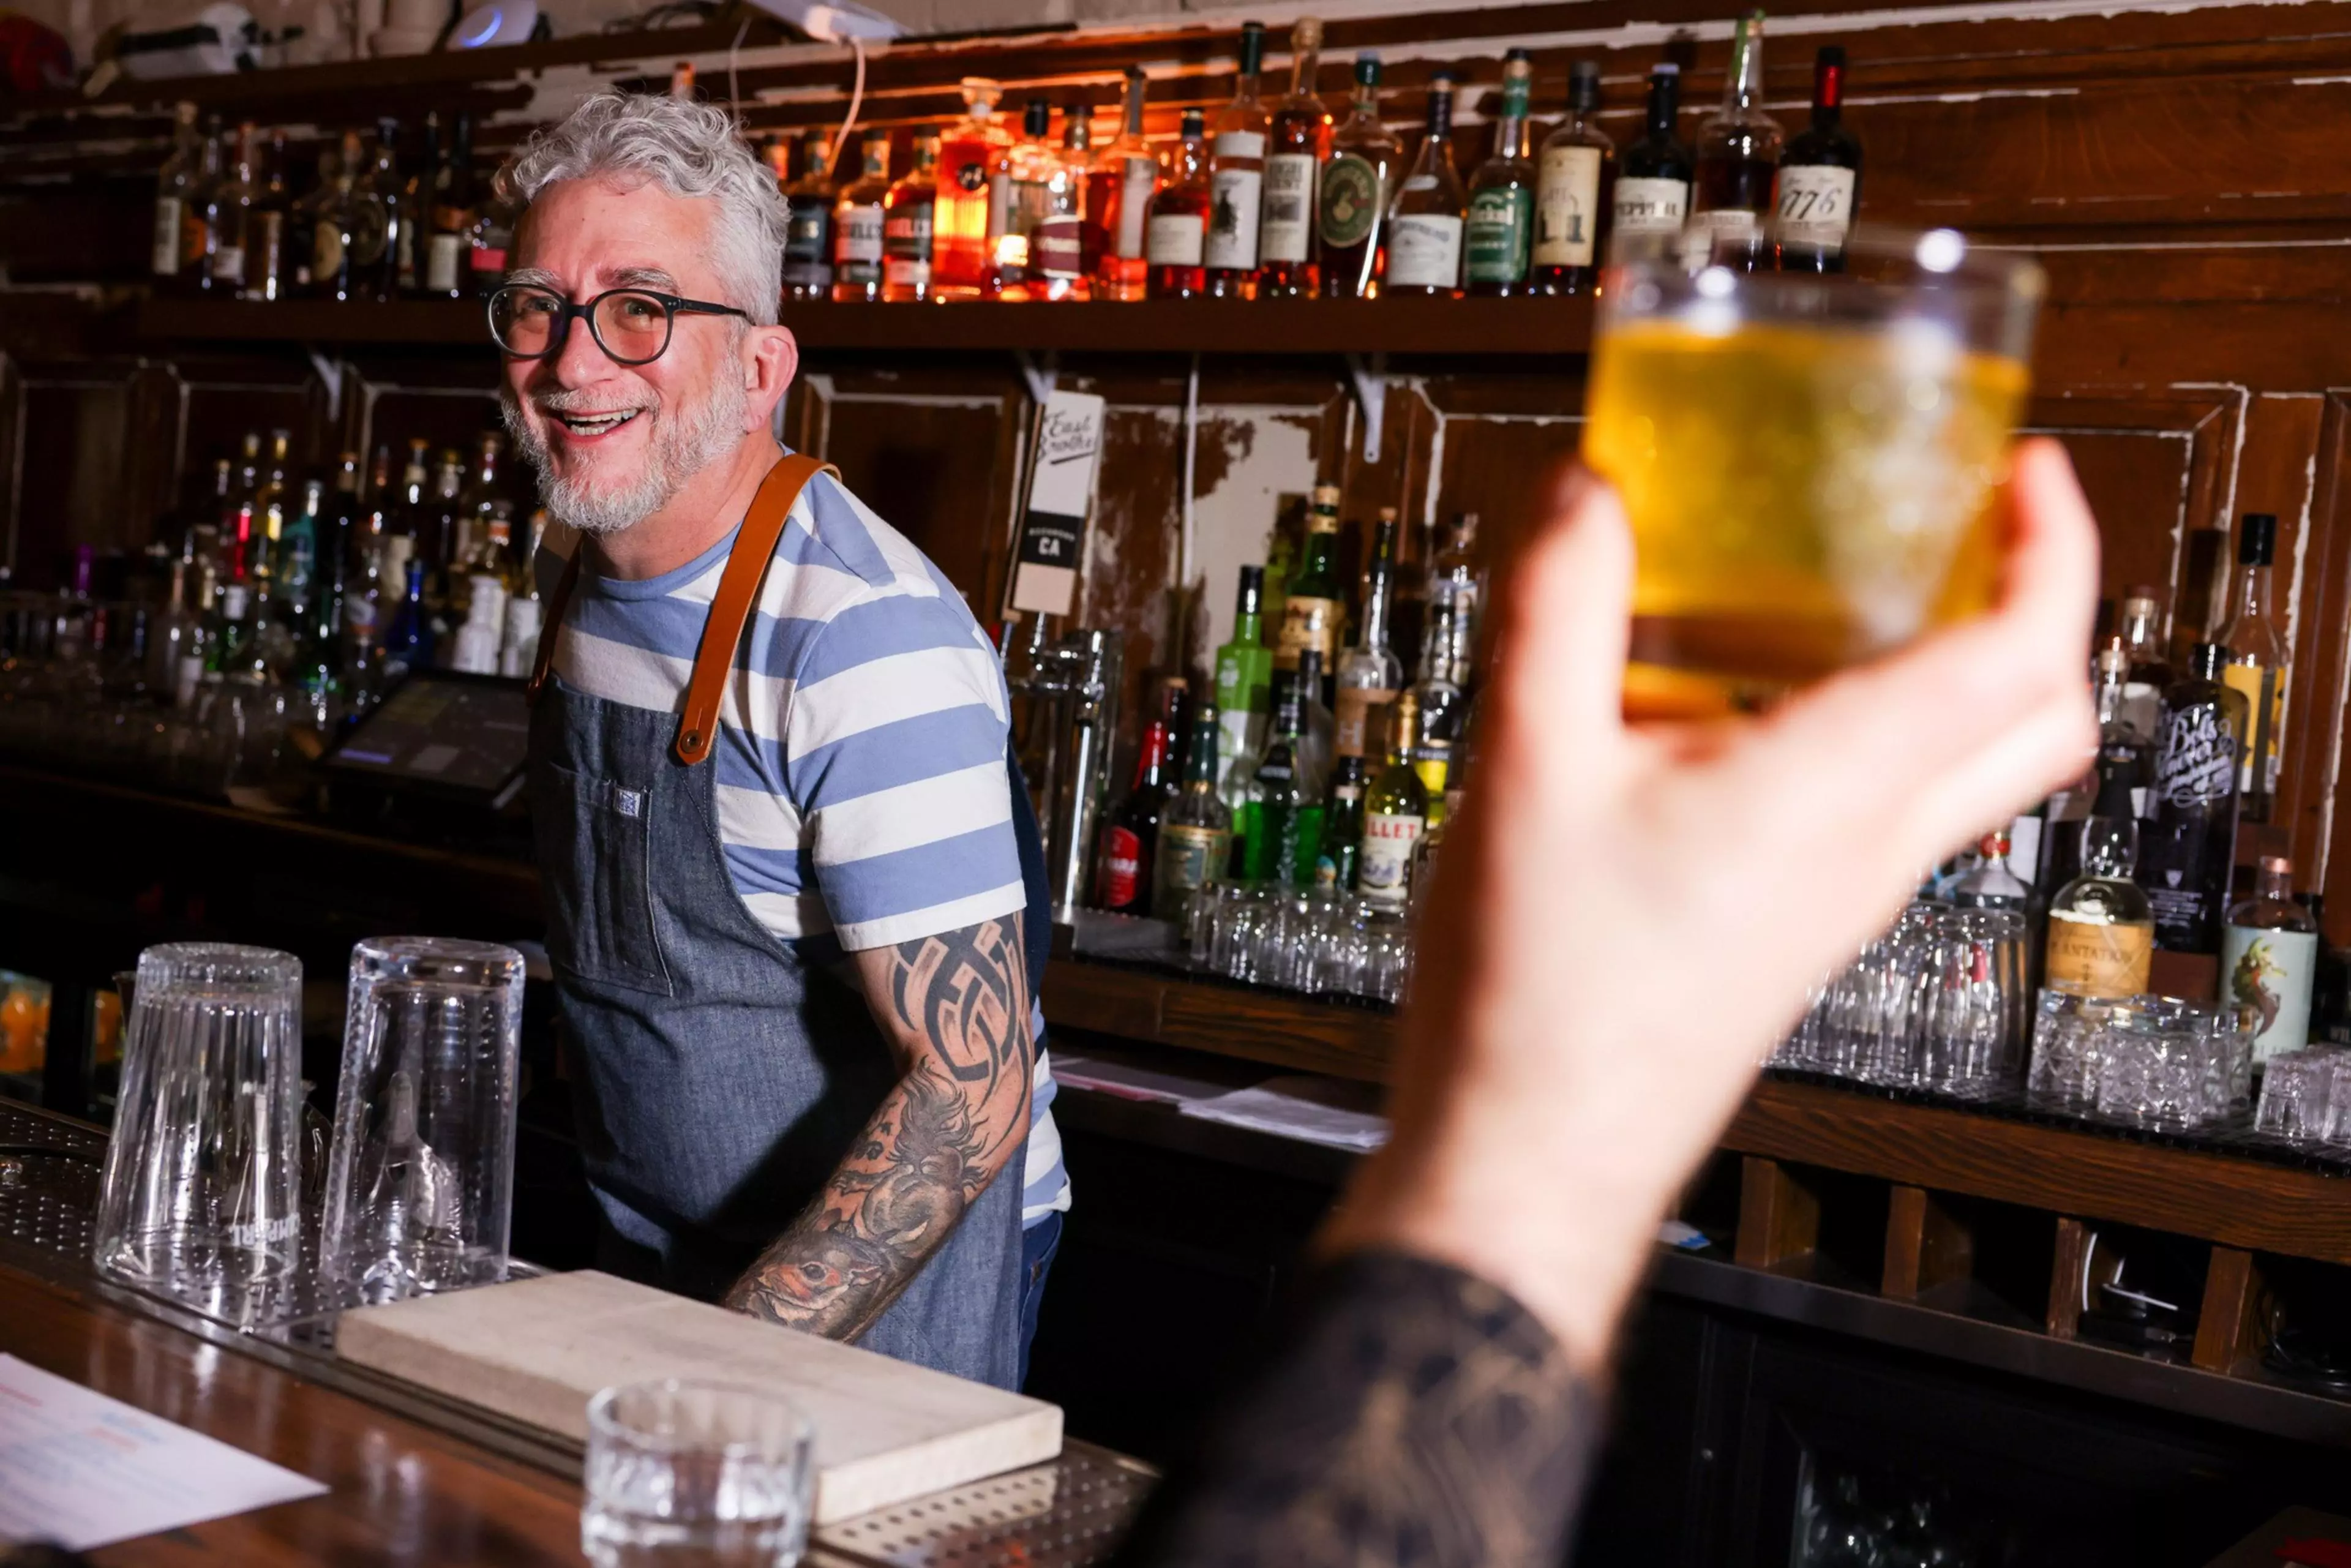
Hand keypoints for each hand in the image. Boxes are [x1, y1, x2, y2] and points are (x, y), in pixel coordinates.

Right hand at [1323, 438, 2100, 1372]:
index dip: (2051, 544)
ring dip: (1958, 668)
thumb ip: (1560, 609)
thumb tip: (1586, 495)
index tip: (2021, 471)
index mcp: (1831, 795)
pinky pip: (1885, 811)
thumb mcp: (1525, 768)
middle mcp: (1866, 850)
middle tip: (1972, 526)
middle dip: (2038, 604)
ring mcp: (1841, 899)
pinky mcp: (1797, 930)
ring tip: (1854, 590)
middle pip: (2036, 722)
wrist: (1528, 1155)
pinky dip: (1873, 731)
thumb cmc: (1541, 1000)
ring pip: (1967, 771)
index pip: (2019, 656)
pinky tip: (1747, 701)